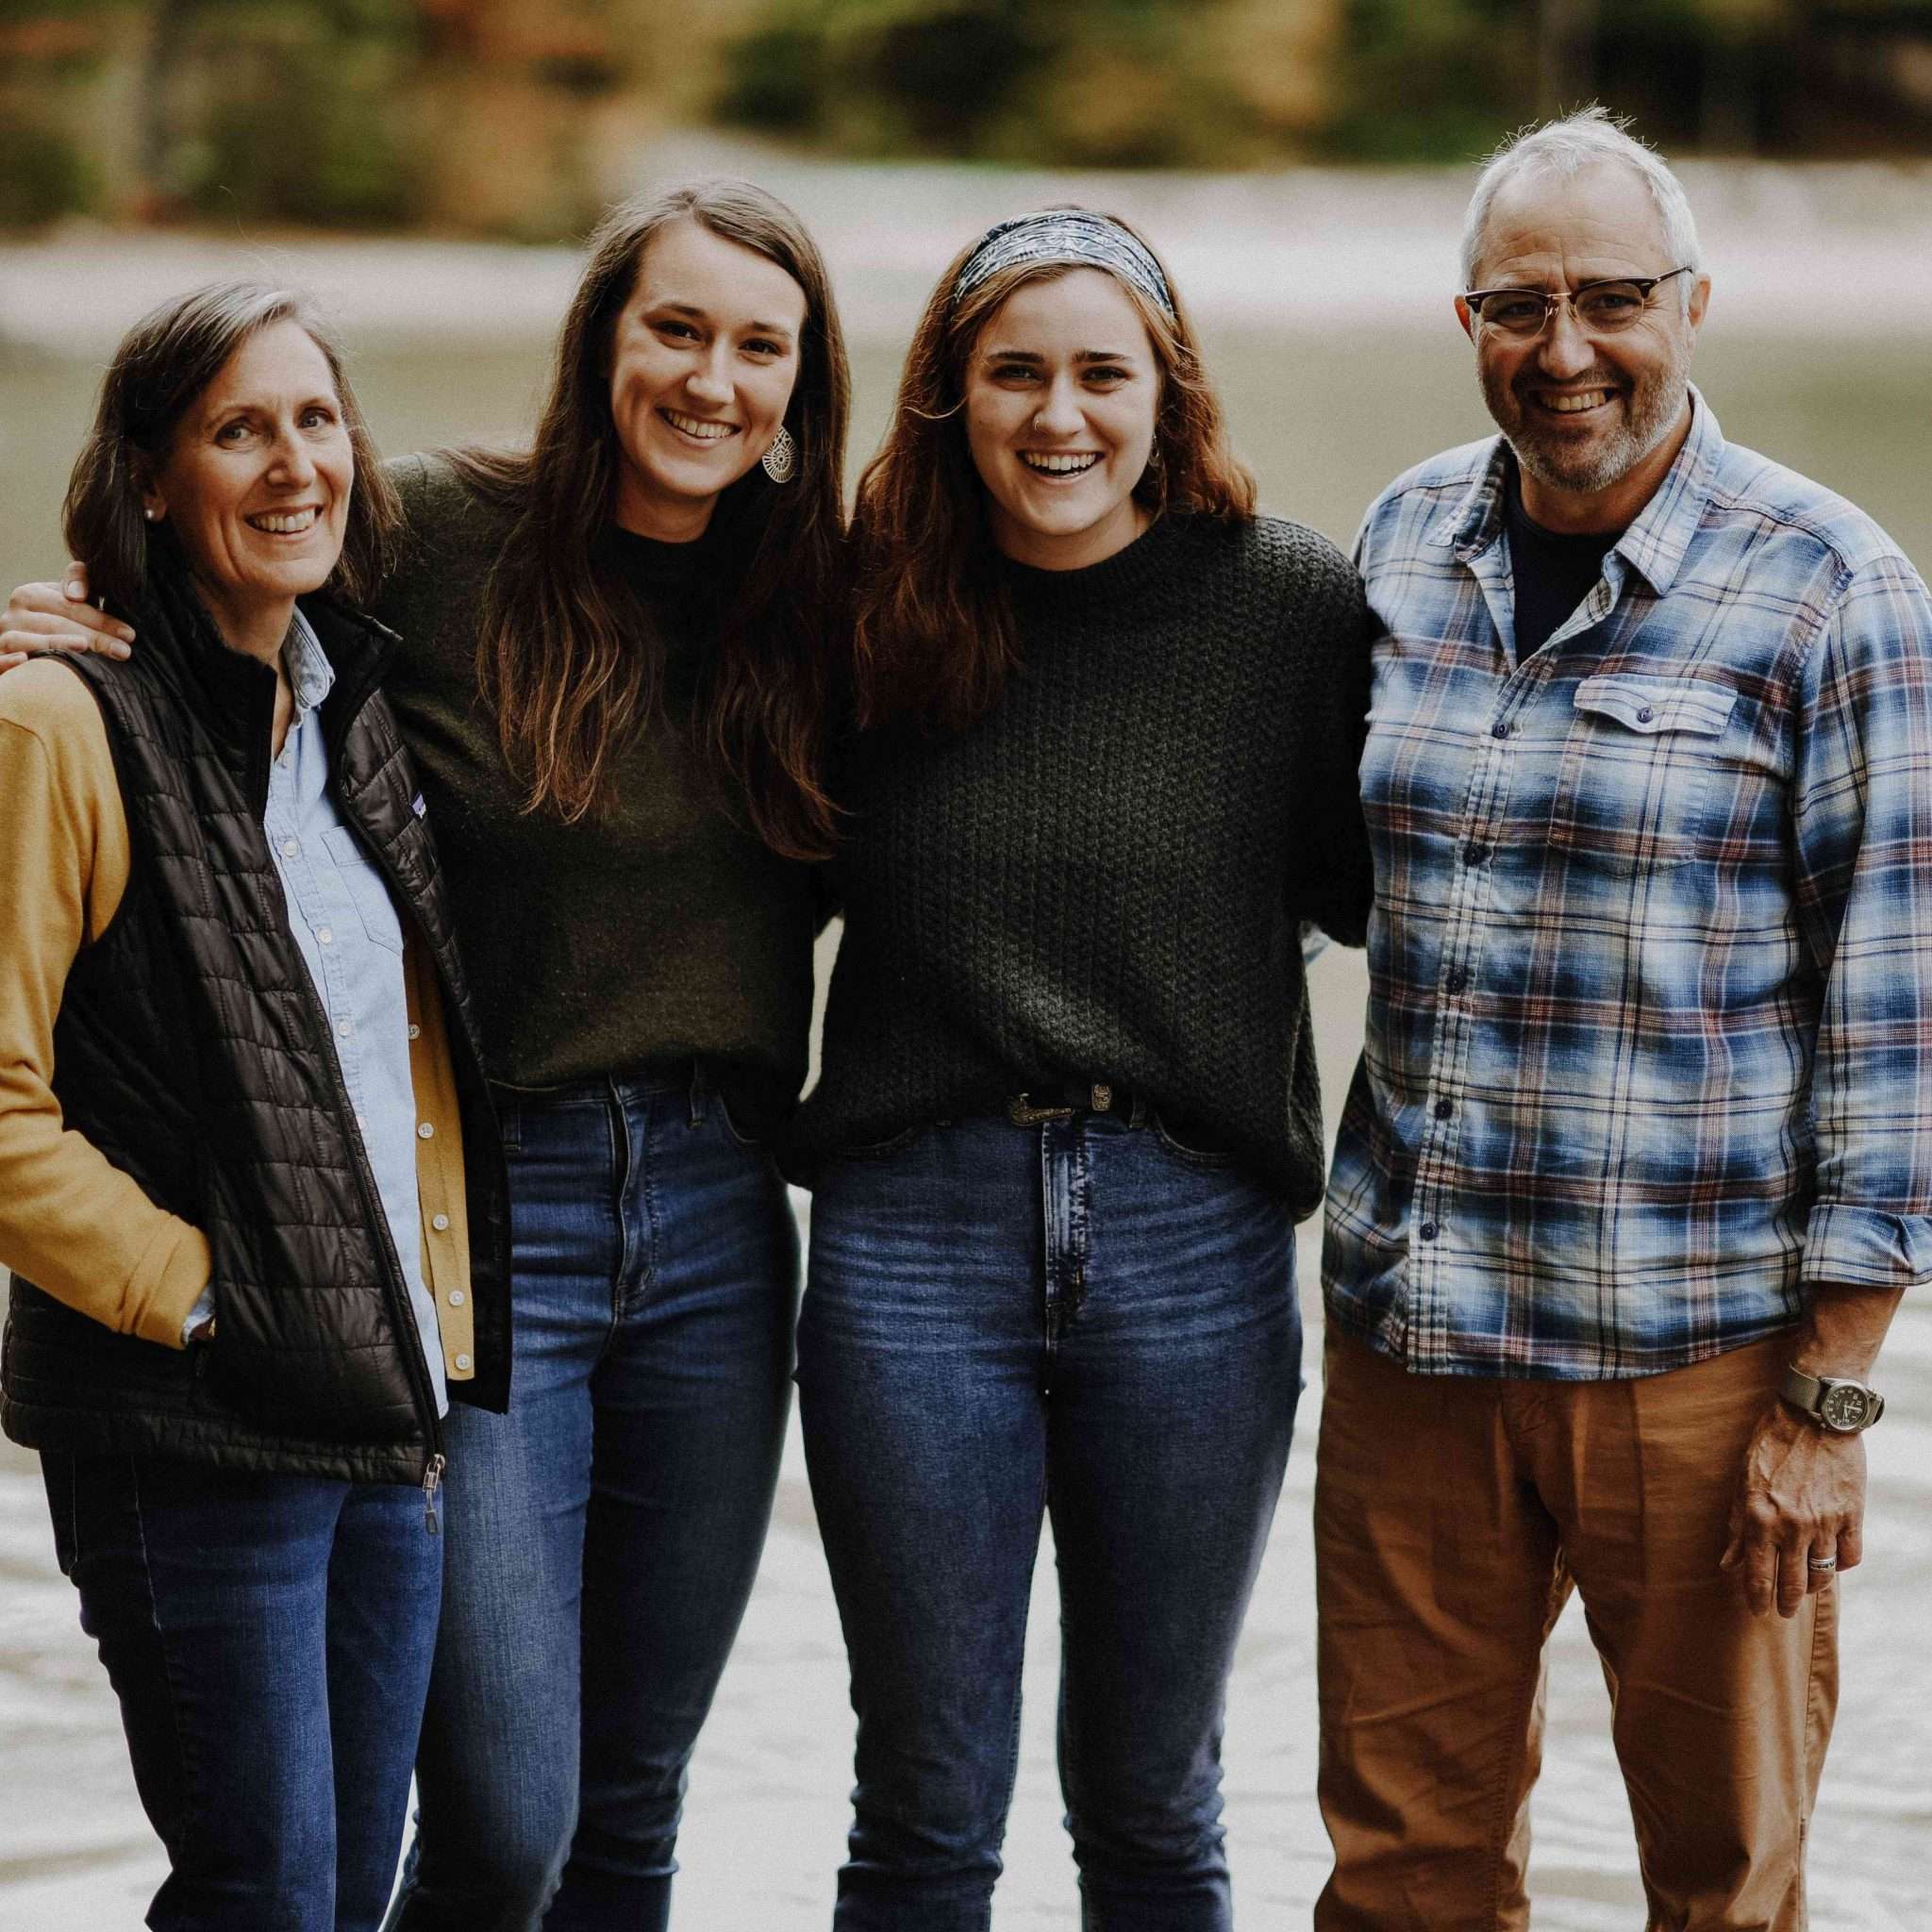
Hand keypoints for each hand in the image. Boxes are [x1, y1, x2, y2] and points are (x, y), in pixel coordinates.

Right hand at [0, 565, 134, 670]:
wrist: (24, 649)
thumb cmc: (55, 624)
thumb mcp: (66, 602)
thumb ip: (79, 584)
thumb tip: (77, 593)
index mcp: (30, 596)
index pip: (69, 606)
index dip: (100, 619)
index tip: (129, 634)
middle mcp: (12, 616)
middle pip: (54, 624)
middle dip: (92, 636)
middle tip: (123, 651)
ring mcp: (1, 638)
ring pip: (24, 641)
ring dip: (53, 644)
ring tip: (83, 649)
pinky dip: (6, 662)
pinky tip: (23, 661)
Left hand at [1720, 1401, 1865, 1617]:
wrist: (1813, 1417)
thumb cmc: (1770, 1445)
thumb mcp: (1742, 1481)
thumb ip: (1738, 1525)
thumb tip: (1728, 1562)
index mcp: (1760, 1518)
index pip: (1758, 1574)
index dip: (1757, 1598)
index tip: (1757, 1611)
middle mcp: (1793, 1526)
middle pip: (1793, 1583)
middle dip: (1786, 1603)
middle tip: (1783, 1611)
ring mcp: (1825, 1523)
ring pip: (1822, 1574)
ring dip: (1813, 1587)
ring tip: (1806, 1590)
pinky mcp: (1852, 1516)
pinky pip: (1850, 1557)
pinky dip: (1840, 1566)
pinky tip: (1831, 1563)